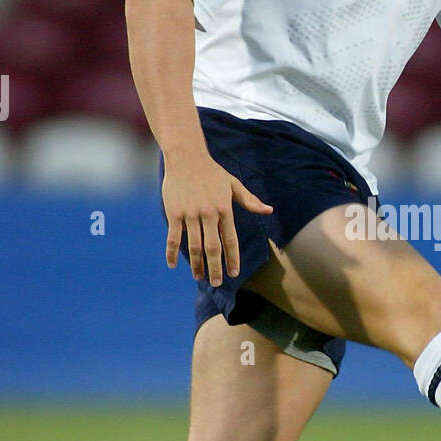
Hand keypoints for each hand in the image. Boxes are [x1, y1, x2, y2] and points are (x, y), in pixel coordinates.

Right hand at [162, 153, 272, 285]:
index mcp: (225, 208)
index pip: (230, 240)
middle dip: (216, 268)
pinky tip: (173, 265)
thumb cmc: (212, 172)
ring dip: (197, 265)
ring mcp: (190, 214)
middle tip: (216, 283)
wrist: (186, 157)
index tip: (234, 273)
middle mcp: (209, 213)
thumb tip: (269, 210)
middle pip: (213, 248)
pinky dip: (172, 253)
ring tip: (199, 277)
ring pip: (194, 246)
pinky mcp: (175, 213)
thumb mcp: (234, 184)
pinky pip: (174, 238)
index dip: (232, 258)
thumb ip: (250, 200)